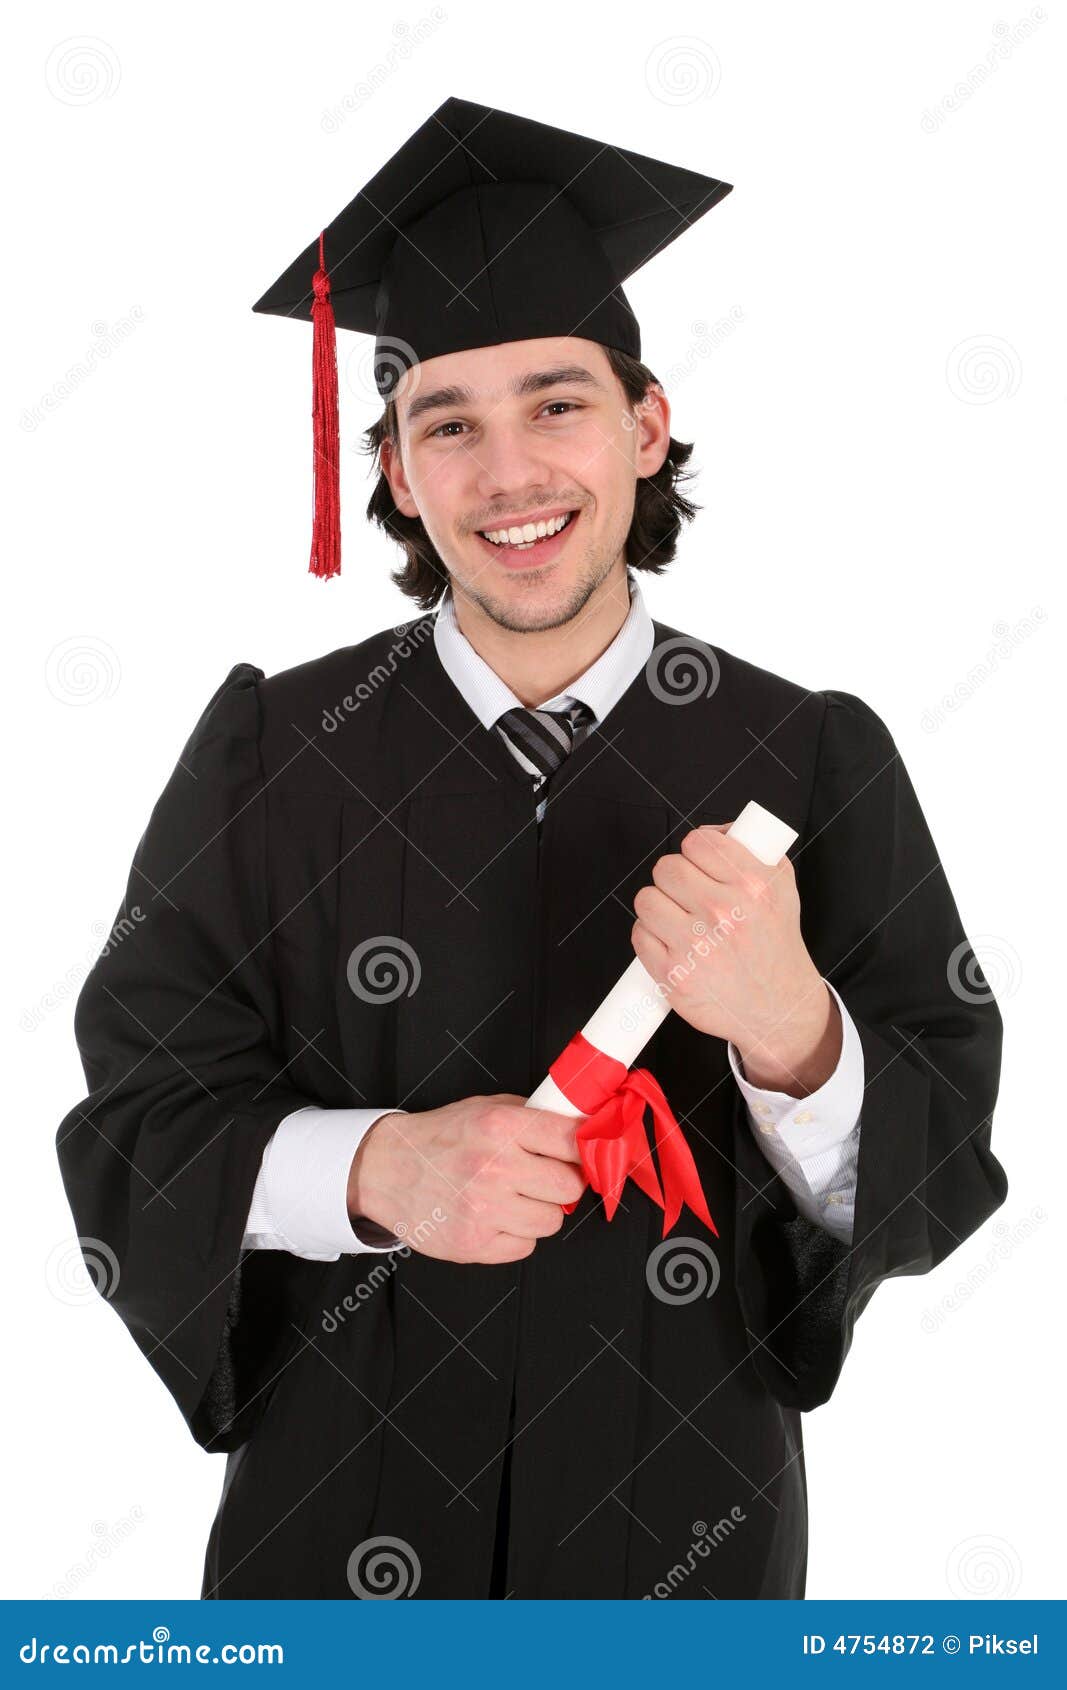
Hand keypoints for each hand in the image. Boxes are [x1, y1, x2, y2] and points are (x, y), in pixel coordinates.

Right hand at [347, 1094, 586, 1263]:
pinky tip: (495, 1217)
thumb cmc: (440, 1138)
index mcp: (500, 1126)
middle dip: (560, 1183)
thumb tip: (582, 1125)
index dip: (584, 1148)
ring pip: (551, 1221)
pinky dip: (515, 1236)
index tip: (583, 1154)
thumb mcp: (485, 1107)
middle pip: (569, 1186)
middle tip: (542, 1177)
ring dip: (538, 1211)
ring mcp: (483, 1209)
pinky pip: (525, 1247)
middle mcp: (494, 1167)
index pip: (572, 1140)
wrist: (385, 1169)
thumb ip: (532, 1115)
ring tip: (513, 1198)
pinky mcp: (473, 1244)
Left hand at [630, 823, 840, 1096]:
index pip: (697, 842)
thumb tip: (712, 830)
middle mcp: (725, 914)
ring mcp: (696, 947)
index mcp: (753, 886)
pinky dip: (651, 936)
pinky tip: (672, 942)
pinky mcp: (673, 975)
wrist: (778, 1007)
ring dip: (659, 906)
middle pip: (666, 868)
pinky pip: (639, 935)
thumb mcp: (781, 886)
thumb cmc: (775, 944)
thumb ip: (751, 848)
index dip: (694, 851)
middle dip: (674, 878)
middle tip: (687, 894)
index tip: (699, 864)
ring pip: (647, 899)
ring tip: (678, 919)